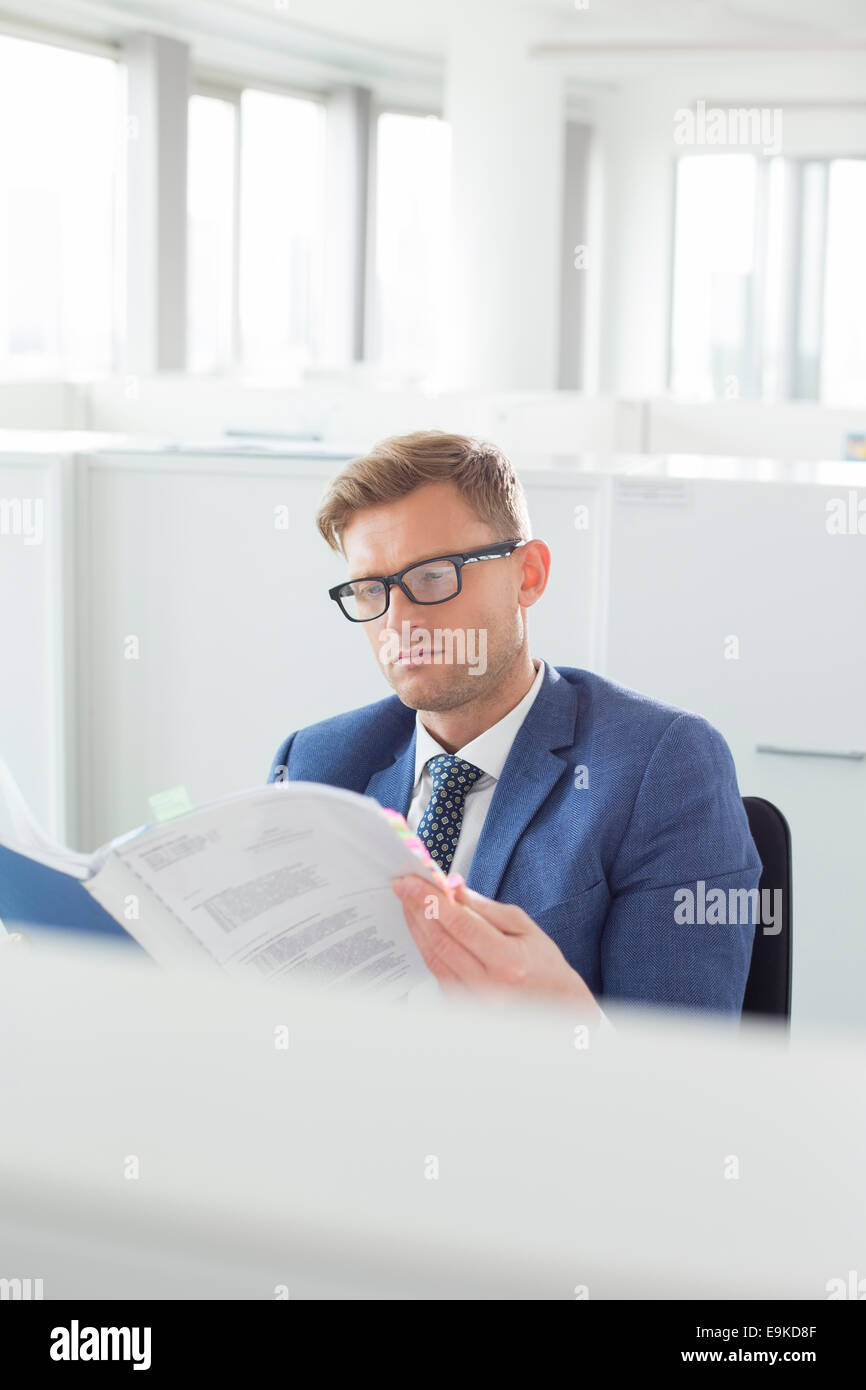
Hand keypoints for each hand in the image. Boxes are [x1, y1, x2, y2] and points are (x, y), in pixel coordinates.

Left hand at [392, 873, 599, 1016]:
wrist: (556, 1006)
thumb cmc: (543, 965)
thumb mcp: (522, 926)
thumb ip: (484, 908)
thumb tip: (451, 888)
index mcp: (507, 963)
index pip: (460, 924)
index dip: (431, 899)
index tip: (412, 881)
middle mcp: (487, 987)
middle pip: (440, 940)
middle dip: (417, 908)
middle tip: (404, 886)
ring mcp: (472, 1002)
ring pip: (432, 957)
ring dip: (416, 926)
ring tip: (410, 902)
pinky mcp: (461, 1006)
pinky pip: (435, 971)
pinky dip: (425, 945)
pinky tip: (422, 927)